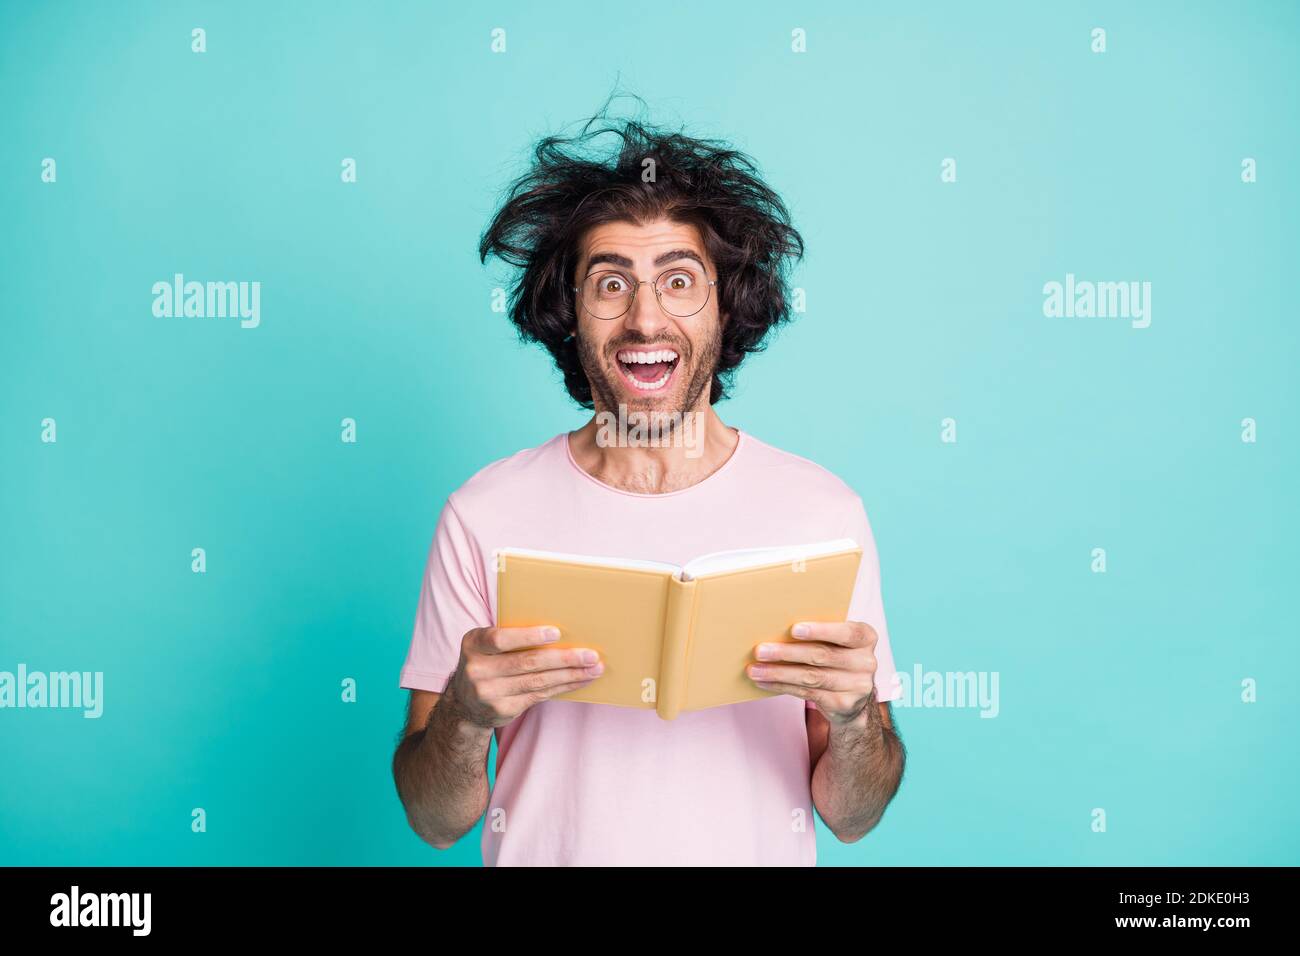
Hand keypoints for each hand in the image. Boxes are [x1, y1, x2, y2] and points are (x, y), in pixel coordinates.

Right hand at [445, 626, 603, 728]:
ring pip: (538, 681)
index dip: (529, 636)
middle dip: (563, 658)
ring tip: (593, 668)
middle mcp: (477, 670)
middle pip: (527, 663)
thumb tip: (559, 630)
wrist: (464, 704)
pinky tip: (579, 681)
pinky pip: (539, 695)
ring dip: (570, 674)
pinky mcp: (503, 709)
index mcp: (473, 644)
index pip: (500, 639)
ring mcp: (489, 693)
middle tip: (590, 655)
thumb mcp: (485, 646)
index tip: (556, 633)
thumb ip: (510, 637)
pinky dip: (563, 687)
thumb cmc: (487, 662)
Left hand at [746, 621, 878, 724]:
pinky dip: (782, 687)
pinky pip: (807, 694)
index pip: (846, 632)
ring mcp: (857, 686)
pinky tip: (765, 682)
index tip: (794, 629)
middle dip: (787, 653)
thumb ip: (820, 633)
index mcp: (866, 638)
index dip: (820, 630)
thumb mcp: (837, 642)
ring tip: (755, 669)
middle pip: (821, 655)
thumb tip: (774, 625)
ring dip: (779, 673)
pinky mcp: (843, 704)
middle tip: (760, 650)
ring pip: (811, 677)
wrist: (854, 698)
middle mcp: (866, 662)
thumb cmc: (837, 657)